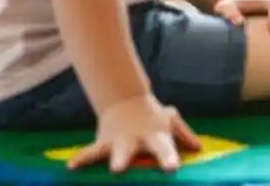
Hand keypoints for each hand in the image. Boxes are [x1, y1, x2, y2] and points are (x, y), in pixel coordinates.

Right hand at [68, 93, 200, 172]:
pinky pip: (92, 153)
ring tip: (113, 170)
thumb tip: (198, 148)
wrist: (126, 99)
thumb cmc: (153, 115)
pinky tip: (71, 167)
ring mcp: (119, 142)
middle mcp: (137, 141)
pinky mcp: (104, 144)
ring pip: (113, 152)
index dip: (169, 158)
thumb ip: (183, 134)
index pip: (165, 149)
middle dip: (128, 160)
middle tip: (121, 170)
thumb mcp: (171, 119)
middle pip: (133, 151)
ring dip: (114, 160)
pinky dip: (82, 159)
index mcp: (156, 137)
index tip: (172, 169)